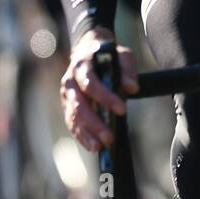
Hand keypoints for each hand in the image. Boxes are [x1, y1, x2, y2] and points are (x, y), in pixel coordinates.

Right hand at [59, 28, 137, 151]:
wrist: (87, 51)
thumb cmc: (107, 56)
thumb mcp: (121, 55)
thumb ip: (127, 70)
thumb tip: (132, 88)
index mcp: (82, 65)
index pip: (91, 84)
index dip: (106, 98)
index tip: (122, 110)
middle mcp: (70, 80)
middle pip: (80, 105)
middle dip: (95, 123)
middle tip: (110, 138)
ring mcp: (66, 94)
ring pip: (74, 117)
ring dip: (87, 134)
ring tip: (101, 147)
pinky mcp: (67, 105)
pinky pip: (72, 123)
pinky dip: (82, 136)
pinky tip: (93, 146)